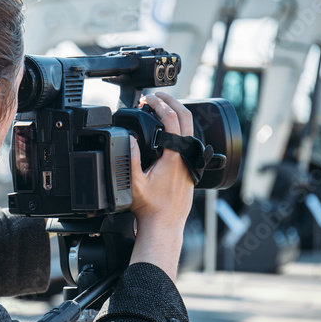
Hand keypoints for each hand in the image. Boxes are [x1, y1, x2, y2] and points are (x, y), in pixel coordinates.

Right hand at [128, 92, 194, 279]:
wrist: (164, 225)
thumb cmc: (150, 208)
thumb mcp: (134, 183)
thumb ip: (131, 158)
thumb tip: (129, 138)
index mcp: (174, 157)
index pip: (171, 120)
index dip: (160, 104)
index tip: (148, 99)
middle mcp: (186, 157)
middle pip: (186, 118)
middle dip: (172, 102)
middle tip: (157, 96)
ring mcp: (190, 163)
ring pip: (190, 129)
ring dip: (176, 115)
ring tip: (162, 109)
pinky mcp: (190, 169)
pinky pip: (189, 141)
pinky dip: (180, 129)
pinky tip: (169, 132)